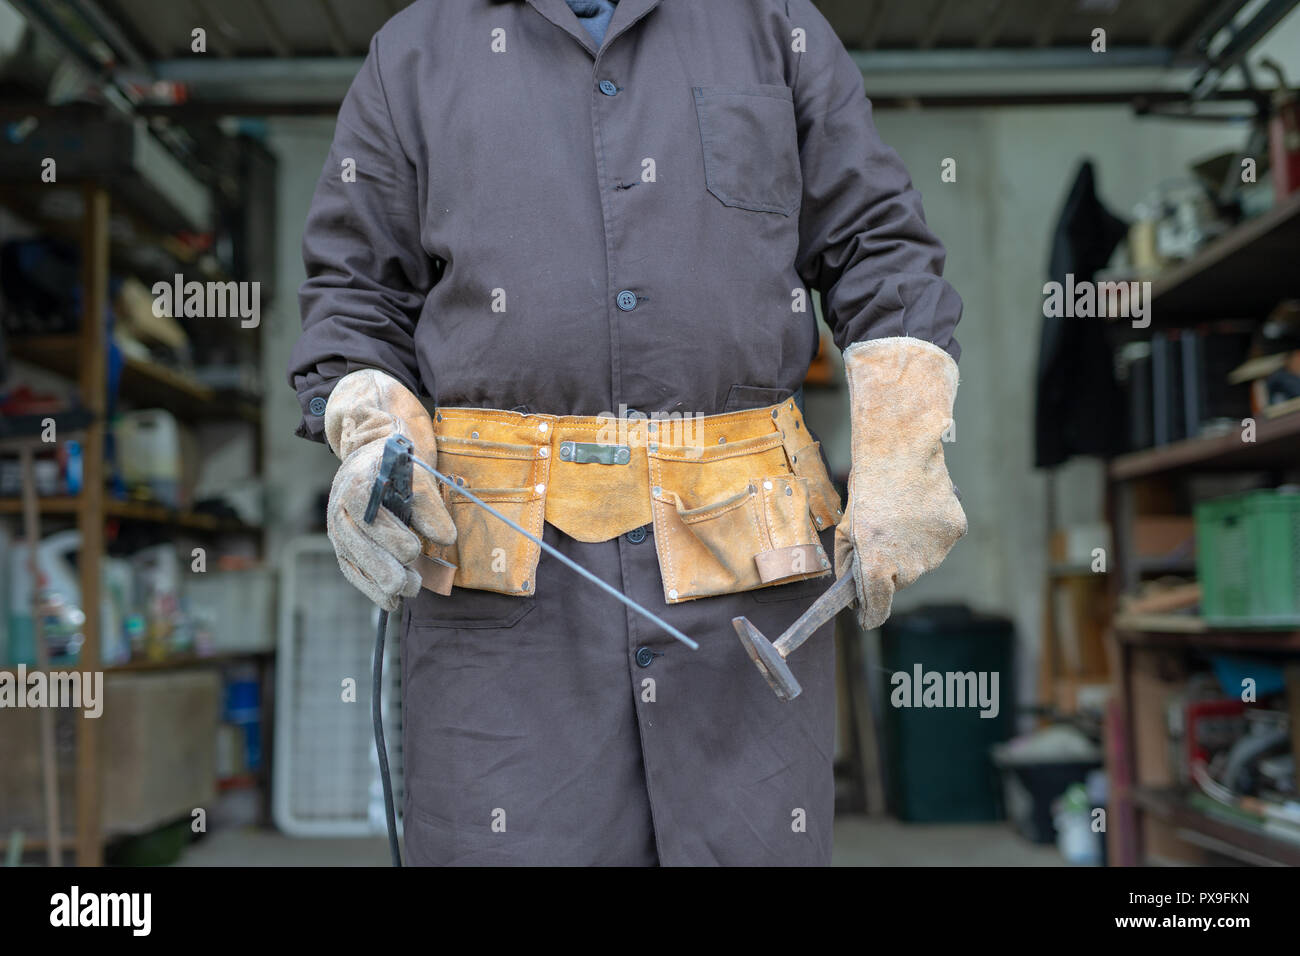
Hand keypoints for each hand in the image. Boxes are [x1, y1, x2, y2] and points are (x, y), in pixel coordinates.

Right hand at [323, 369, 455, 610]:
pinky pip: (353, 573)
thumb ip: (430, 507)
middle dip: (389, 569)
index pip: (371, 519)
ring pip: (357, 565)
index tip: (414, 551)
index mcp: (357, 487)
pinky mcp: (342, 547)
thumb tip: (446, 540)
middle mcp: (340, 510)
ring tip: (411, 590)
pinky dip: (372, 589)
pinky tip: (392, 602)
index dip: (393, 538)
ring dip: (384, 582)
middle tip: (415, 582)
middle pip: (361, 549)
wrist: (370, 456)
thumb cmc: (398, 467)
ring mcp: (337, 531)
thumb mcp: (418, 477)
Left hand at [833, 337, 966, 630]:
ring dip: (911, 549)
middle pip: (900, 581)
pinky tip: (921, 510)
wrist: (902, 453)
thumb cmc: (868, 490)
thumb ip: (847, 564)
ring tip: (902, 517)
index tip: (868, 617)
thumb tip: (851, 592)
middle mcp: (909, 565)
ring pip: (922, 563)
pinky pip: (940, 543)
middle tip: (883, 537)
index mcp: (877, 565)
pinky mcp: (955, 533)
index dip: (871, 613)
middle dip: (890, 567)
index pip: (877, 607)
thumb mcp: (846, 527)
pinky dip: (931, 532)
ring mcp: (936, 551)